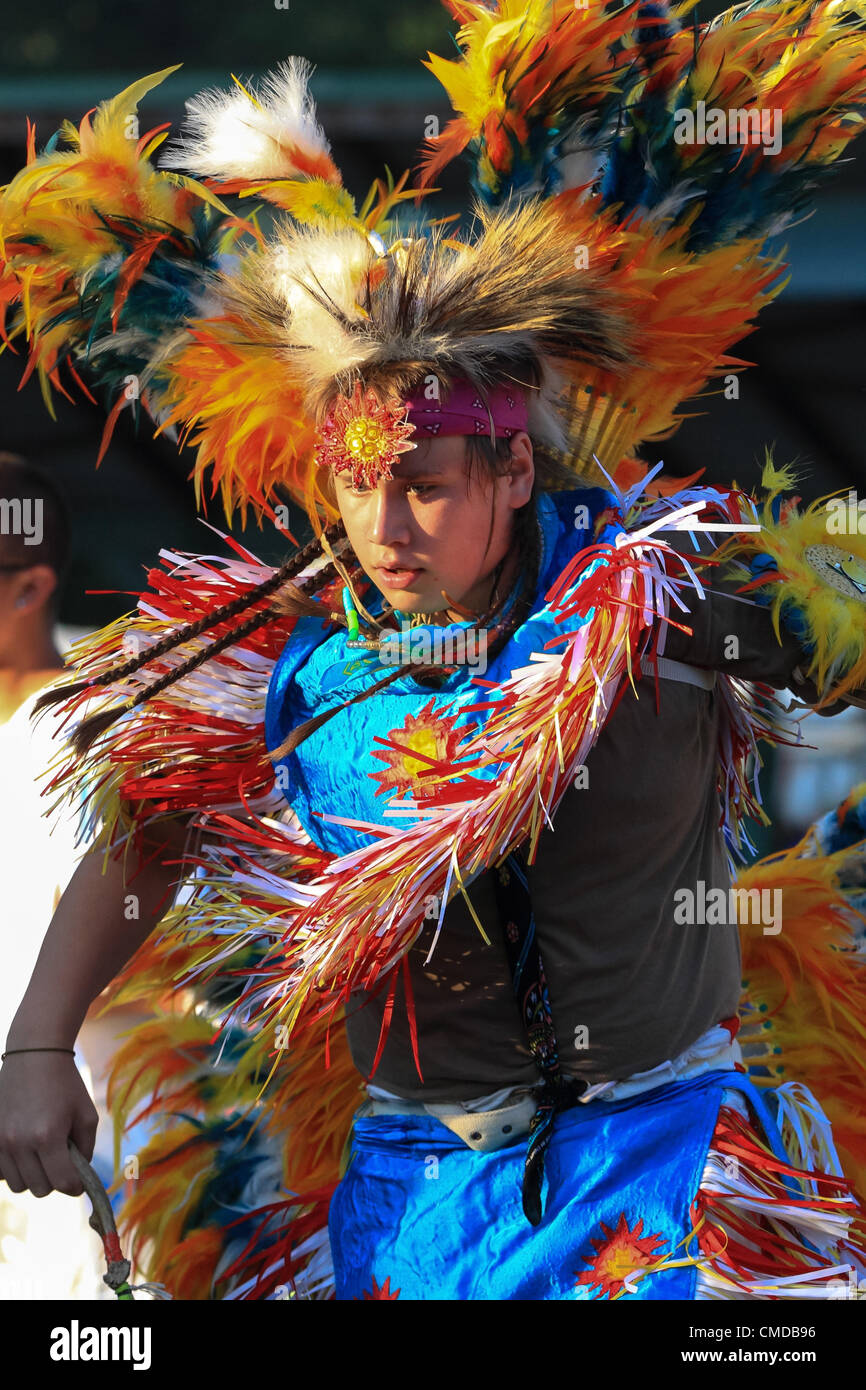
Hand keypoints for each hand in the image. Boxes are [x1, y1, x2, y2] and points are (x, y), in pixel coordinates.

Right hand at [0, 1051, 98, 1197]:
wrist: (34, 1056)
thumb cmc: (66, 1084)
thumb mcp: (86, 1114)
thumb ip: (85, 1149)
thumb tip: (79, 1175)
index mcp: (48, 1136)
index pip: (62, 1182)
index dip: (75, 1187)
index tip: (80, 1183)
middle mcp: (20, 1143)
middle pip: (40, 1189)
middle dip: (55, 1181)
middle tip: (62, 1163)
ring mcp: (1, 1141)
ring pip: (19, 1185)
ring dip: (34, 1178)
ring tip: (43, 1157)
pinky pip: (2, 1172)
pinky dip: (15, 1170)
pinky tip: (26, 1153)